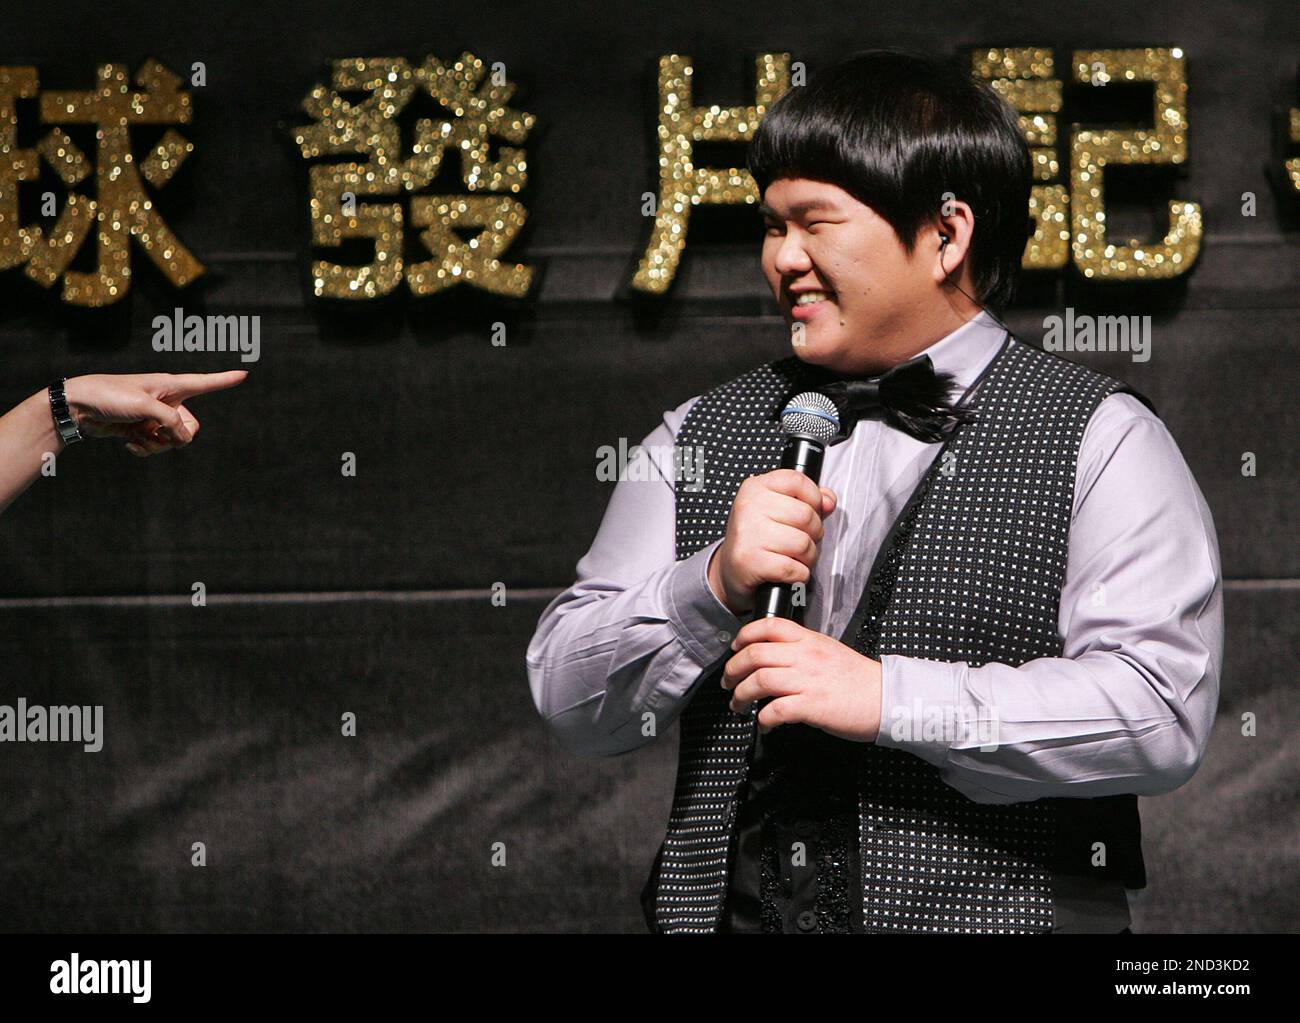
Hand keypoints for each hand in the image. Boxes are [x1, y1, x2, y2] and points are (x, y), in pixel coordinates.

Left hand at [63, 371, 246, 456]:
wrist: (78, 407)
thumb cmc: (110, 396)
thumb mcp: (145, 406)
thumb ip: (170, 422)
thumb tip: (181, 438)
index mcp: (170, 386)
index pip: (204, 383)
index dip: (224, 380)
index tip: (244, 374)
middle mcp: (166, 401)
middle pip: (191, 425)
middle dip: (179, 435)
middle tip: (159, 433)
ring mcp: (154, 417)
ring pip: (174, 439)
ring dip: (159, 444)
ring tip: (140, 439)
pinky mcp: (141, 430)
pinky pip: (157, 446)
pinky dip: (147, 449)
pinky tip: (131, 446)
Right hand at [706, 469, 836, 613]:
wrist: (730, 570)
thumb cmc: (758, 538)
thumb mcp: (779, 509)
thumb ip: (808, 500)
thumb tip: (828, 501)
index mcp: (756, 487)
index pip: (798, 481)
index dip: (814, 499)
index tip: (809, 511)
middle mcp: (749, 506)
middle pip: (806, 516)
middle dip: (813, 534)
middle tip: (800, 541)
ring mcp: (748, 533)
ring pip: (803, 543)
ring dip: (807, 558)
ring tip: (795, 558)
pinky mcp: (750, 560)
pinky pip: (793, 568)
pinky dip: (799, 575)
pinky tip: (788, 572)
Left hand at [721, 617, 881, 741]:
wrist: (886, 698)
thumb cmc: (859, 680)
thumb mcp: (829, 652)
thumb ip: (803, 651)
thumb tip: (775, 660)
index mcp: (809, 640)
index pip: (769, 627)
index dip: (745, 636)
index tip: (735, 648)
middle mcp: (805, 657)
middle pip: (754, 654)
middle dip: (732, 670)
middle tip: (728, 682)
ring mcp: (807, 681)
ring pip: (759, 681)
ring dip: (741, 696)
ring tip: (738, 706)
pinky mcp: (812, 706)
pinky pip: (775, 711)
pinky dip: (763, 720)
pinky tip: (764, 725)